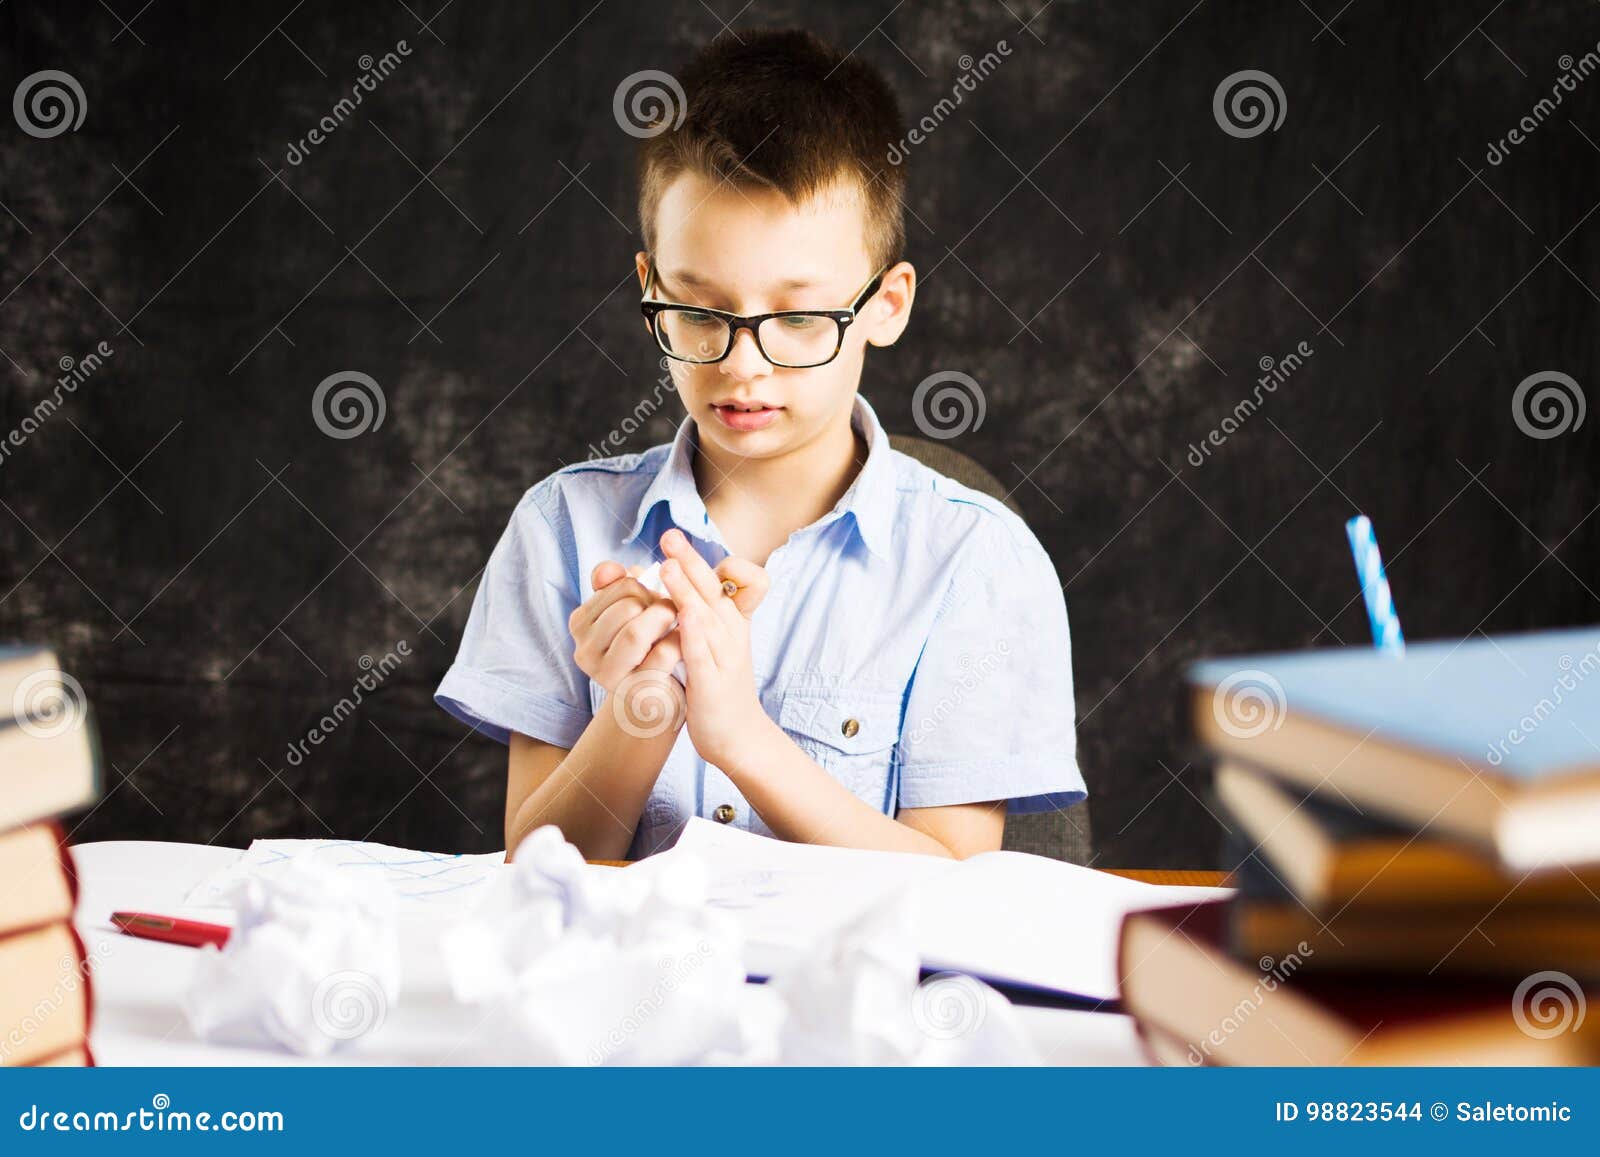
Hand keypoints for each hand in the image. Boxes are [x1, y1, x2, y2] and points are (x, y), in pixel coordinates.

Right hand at [568, 561, 683, 695]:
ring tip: (678, 622)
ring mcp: (607, 675)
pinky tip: (684, 643)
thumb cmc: (645, 645)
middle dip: (657, 603)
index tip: (654, 598)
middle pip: (627, 607)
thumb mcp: (629, 610)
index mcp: (580, 623)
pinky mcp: (635, 692)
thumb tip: (610, 570)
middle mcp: (585, 652)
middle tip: (671, 612)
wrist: (654, 697)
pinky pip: (661, 654)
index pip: (618, 585)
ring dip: (666, 620)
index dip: (646, 586)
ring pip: (636, 632)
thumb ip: (617, 583)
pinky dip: (678, 642)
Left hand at [655, 528, 771, 768]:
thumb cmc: (718, 684)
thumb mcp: (710, 641)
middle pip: (713, 589)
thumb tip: (662, 575)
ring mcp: (724, 656)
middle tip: (669, 535)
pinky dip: (693, 633)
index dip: (705, 560)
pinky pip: (701, 653)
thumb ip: (693, 608)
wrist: (737, 736)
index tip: (675, 542)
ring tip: (669, 566)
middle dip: (691, 560)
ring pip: (705, 616)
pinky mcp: (712, 682)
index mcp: (732, 620)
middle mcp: (731, 633)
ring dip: (687, 590)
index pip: (728, 581)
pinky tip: (683, 616)